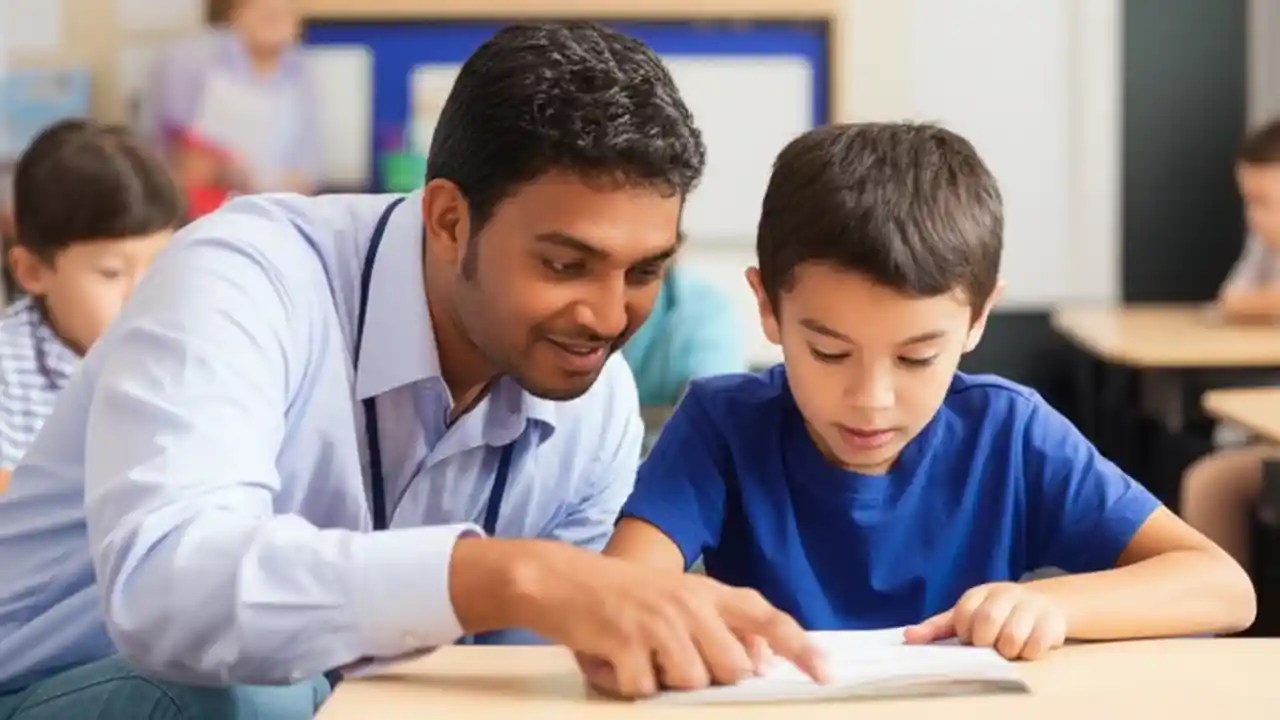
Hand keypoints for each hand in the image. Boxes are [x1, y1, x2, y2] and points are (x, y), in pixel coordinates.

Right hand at [451, 538, 826, 698]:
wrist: (558, 579)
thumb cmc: (619, 596)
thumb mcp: (675, 601)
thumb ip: (718, 626)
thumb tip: (759, 661)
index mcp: (704, 592)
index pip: (765, 617)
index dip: (798, 646)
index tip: (826, 673)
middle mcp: (689, 604)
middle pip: (731, 668)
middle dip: (705, 676)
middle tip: (666, 658)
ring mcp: (659, 623)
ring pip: (690, 683)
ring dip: (660, 681)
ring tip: (634, 656)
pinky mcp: (627, 642)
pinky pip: (643, 689)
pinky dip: (622, 684)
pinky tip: (608, 659)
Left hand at [903, 582, 1066, 659]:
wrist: (1043, 604)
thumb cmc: (996, 613)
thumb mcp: (966, 616)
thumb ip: (937, 628)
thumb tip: (907, 638)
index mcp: (980, 593)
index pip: (963, 615)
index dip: (965, 634)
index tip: (970, 638)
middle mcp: (1006, 594)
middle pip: (987, 623)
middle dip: (985, 642)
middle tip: (990, 646)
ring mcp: (1031, 606)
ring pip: (1012, 638)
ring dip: (1008, 651)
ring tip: (1009, 649)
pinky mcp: (1053, 621)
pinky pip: (1037, 647)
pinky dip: (1029, 654)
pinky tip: (1027, 648)